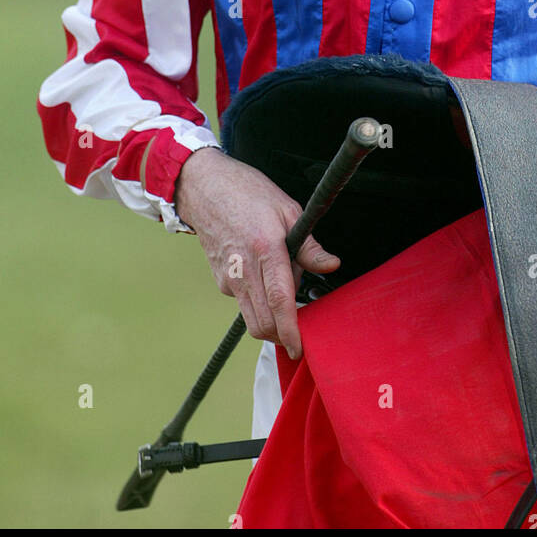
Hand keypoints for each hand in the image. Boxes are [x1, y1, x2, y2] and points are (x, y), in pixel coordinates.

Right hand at [174, 146, 340, 358]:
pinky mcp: (220, 281)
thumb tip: (331, 265)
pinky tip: (264, 279)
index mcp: (265, 249)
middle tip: (300, 330)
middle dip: (282, 335)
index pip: (280, 300)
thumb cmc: (248, 194)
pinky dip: (258, 303)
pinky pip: (243, 303)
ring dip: (271, 323)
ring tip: (284, 296)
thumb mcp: (287, 210)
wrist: (205, 189)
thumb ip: (308, 245)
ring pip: (251, 319)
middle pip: (264, 322)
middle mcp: (244, 269)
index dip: (291, 330)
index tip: (299, 347)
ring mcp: (229, 278)